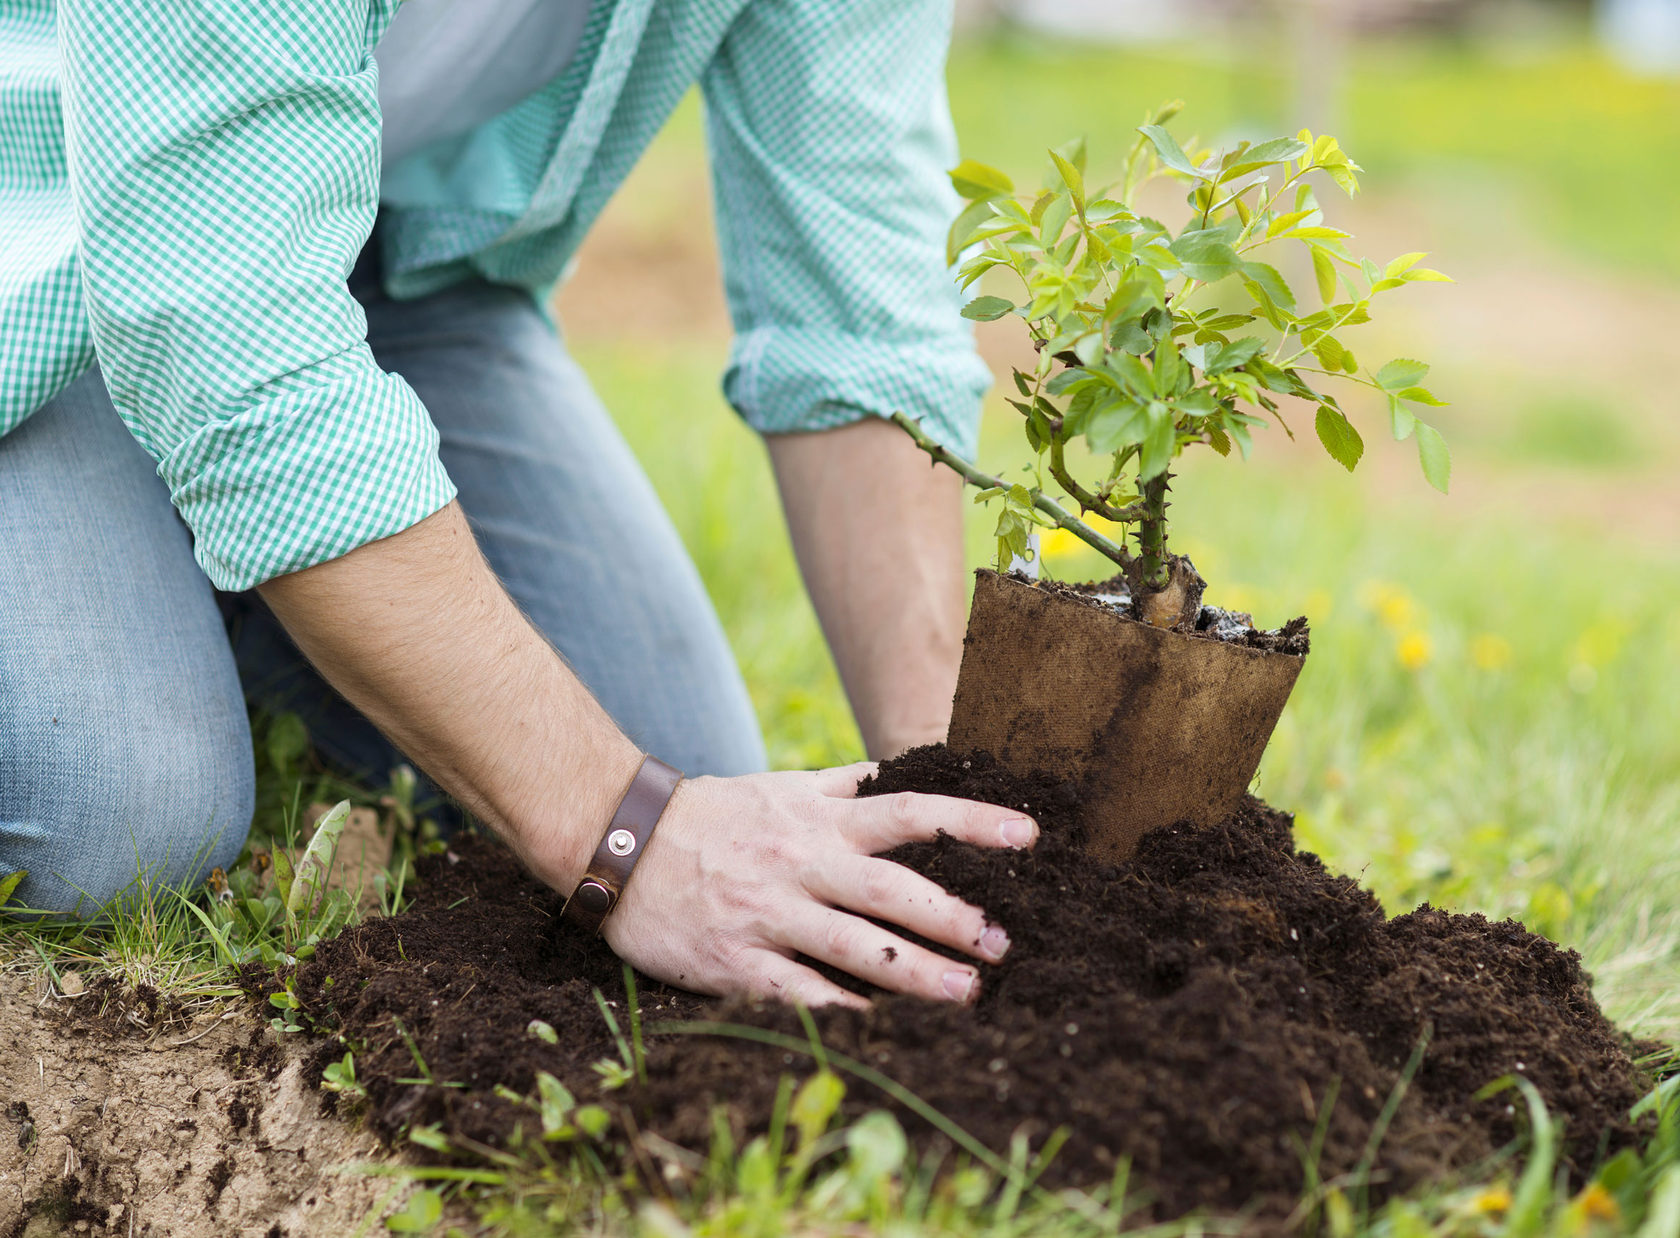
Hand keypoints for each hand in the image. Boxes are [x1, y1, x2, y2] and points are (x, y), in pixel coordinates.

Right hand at [601, 763, 1037, 1008]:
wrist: (620, 842)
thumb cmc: (714, 816)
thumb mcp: (783, 786)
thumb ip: (846, 785)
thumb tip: (907, 768)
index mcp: (819, 818)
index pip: (911, 812)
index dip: (971, 822)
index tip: (1027, 837)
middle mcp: (801, 861)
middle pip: (891, 887)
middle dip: (953, 917)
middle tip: (1005, 943)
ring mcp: (768, 912)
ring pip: (854, 946)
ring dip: (916, 972)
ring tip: (968, 994)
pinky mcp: (736, 961)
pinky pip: (799, 991)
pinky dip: (843, 1009)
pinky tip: (885, 1027)